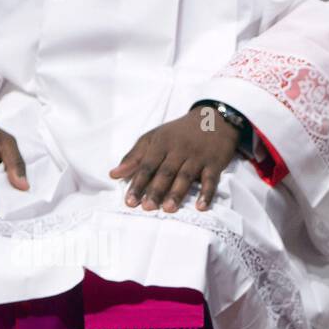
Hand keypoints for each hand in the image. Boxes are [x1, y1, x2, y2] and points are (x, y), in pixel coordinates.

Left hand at [110, 105, 240, 212]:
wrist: (214, 119)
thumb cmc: (179, 133)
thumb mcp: (154, 138)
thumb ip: (134, 156)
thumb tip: (113, 174)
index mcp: (161, 143)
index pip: (147, 166)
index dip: (138, 184)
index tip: (130, 201)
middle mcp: (179, 150)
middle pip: (165, 172)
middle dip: (155, 190)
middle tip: (147, 207)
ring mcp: (197, 157)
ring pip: (185, 176)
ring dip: (177, 193)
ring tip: (168, 209)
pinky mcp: (214, 163)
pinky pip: (210, 180)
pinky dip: (206, 193)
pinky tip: (201, 207)